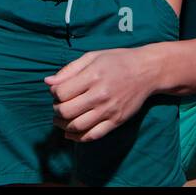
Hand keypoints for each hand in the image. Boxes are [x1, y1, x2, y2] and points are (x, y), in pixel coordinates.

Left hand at [44, 46, 159, 141]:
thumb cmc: (118, 60)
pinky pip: (93, 136)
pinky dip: (78, 137)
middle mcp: (100, 95)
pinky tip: (70, 132)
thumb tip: (48, 82)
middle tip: (58, 105)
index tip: (57, 91)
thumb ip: (69, 70)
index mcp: (93, 76)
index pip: (61, 93)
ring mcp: (109, 110)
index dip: (54, 94)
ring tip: (61, 119)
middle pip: (66, 111)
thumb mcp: (92, 57)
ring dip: (63, 125)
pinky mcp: (116, 121)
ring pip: (77, 126)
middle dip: (56, 110)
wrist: (147, 71)